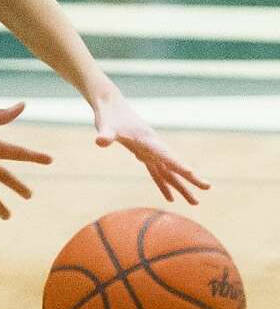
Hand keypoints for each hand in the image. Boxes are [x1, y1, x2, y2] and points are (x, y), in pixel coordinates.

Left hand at [92, 91, 208, 205]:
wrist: (111, 105)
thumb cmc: (109, 115)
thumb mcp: (105, 125)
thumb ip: (105, 134)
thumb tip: (100, 141)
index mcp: (148, 140)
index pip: (165, 154)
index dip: (177, 164)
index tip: (191, 172)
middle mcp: (153, 146)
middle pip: (174, 165)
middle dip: (190, 177)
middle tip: (207, 188)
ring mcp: (150, 151)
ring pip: (169, 172)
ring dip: (182, 187)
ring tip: (195, 203)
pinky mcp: (143, 154)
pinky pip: (157, 173)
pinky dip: (164, 185)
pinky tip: (170, 198)